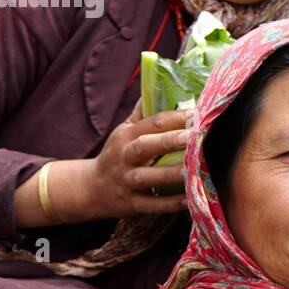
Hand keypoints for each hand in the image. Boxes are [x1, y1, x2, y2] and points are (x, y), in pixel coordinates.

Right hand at [78, 103, 190, 219]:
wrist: (90, 189)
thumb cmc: (115, 155)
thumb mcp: (123, 131)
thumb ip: (141, 112)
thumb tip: (157, 84)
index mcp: (126, 136)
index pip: (151, 123)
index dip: (174, 118)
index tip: (198, 114)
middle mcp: (125, 157)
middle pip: (146, 146)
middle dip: (170, 141)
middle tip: (196, 136)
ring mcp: (127, 181)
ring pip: (150, 177)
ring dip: (172, 174)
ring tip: (196, 169)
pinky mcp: (131, 204)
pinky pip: (153, 204)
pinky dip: (171, 204)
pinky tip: (190, 199)